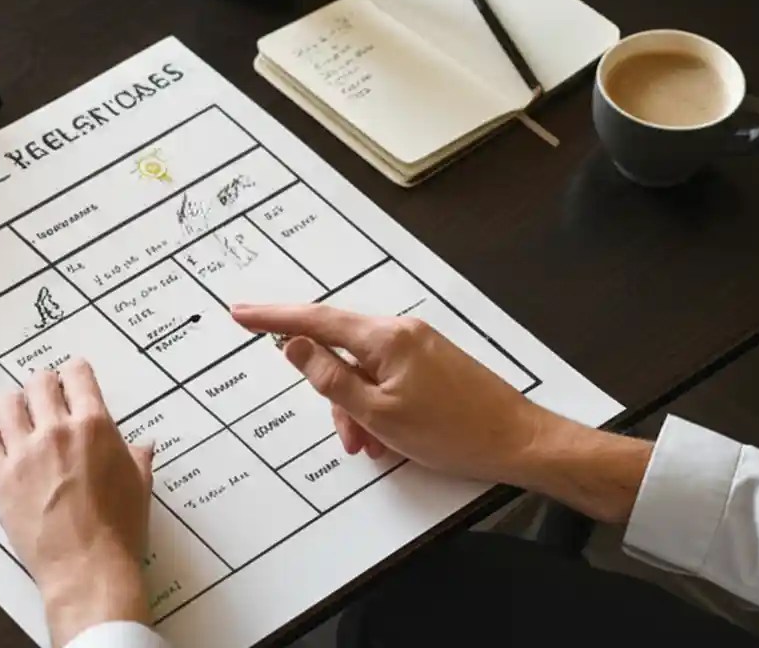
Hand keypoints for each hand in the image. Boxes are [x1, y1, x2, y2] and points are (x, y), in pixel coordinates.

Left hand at [0, 359, 153, 646]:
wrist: (88, 570)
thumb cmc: (120, 531)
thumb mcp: (139, 487)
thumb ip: (136, 458)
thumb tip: (142, 446)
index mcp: (94, 426)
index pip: (78, 374)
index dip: (75, 374)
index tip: (73, 382)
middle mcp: (56, 430)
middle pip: (39, 382)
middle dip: (45, 387)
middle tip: (47, 400)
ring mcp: (23, 452)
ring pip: (6, 403)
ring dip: (16, 406)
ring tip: (21, 420)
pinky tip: (2, 444)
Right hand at [232, 304, 650, 521]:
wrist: (518, 442)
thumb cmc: (455, 432)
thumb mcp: (378, 414)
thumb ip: (330, 378)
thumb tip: (294, 345)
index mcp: (385, 338)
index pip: (314, 320)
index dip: (272, 319)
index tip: (241, 314)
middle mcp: (401, 331)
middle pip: (339, 352)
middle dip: (333, 395)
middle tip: (346, 435)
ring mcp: (417, 345)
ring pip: (362, 370)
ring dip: (356, 408)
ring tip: (373, 445)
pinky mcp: (429, 361)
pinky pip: (385, 377)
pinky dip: (377, 405)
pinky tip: (388, 437)